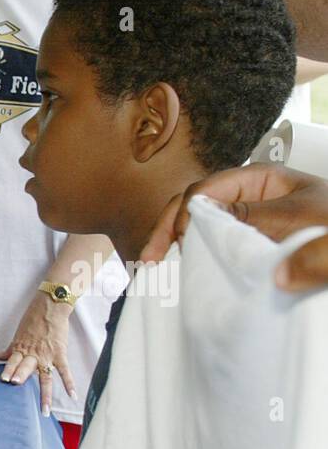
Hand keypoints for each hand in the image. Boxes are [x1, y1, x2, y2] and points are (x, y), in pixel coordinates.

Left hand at [0, 291, 76, 415]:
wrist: (51, 307)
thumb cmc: (33, 319)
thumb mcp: (18, 334)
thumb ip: (10, 349)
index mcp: (21, 349)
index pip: (12, 361)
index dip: (8, 369)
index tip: (4, 380)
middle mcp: (33, 354)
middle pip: (25, 368)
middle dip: (20, 376)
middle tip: (15, 385)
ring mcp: (47, 355)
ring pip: (45, 377)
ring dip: (45, 394)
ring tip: (45, 410)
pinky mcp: (60, 354)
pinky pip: (64, 371)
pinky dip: (69, 383)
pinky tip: (73, 395)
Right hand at [141, 164, 327, 292]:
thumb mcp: (299, 218)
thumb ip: (256, 216)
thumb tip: (209, 221)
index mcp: (259, 179)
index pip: (205, 189)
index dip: (185, 214)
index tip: (180, 242)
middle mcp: (246, 196)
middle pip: (192, 205)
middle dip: (166, 229)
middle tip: (149, 259)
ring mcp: (244, 219)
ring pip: (197, 226)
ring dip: (172, 244)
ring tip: (154, 267)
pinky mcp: (246, 242)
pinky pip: (211, 244)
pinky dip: (189, 256)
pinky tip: (177, 269)